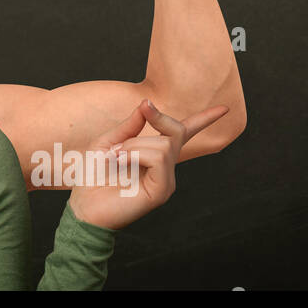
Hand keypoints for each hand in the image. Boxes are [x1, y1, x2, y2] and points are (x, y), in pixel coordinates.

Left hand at [67, 98, 228, 230]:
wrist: (84, 204)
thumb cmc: (94, 175)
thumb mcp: (108, 142)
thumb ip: (130, 125)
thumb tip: (147, 103)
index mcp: (154, 153)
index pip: (185, 134)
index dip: (204, 119)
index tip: (224, 109)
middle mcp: (165, 166)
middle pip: (176, 131)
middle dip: (158, 118)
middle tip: (137, 118)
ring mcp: (166, 179)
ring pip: (164, 145)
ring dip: (134, 144)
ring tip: (115, 157)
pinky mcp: (162, 190)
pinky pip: (159, 159)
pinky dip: (136, 154)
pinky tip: (120, 162)